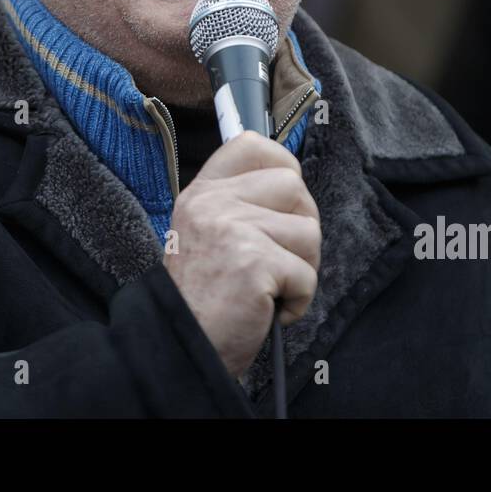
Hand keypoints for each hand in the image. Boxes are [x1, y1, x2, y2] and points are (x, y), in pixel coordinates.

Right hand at [163, 130, 321, 377]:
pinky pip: (307, 274)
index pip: (252, 144)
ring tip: (269, 287)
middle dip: (300, 227)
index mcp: (202, 193)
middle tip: (276, 259)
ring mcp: (232, 229)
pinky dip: (298, 300)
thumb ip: (239, 204)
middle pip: (294, 185)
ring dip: (301, 268)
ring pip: (309, 231)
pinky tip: (269, 309)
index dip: (282, 166)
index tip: (282, 202)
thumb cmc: (204, 298)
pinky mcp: (253, 262)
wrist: (181, 347)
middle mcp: (213, 203)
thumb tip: (291, 183)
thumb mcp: (206, 234)